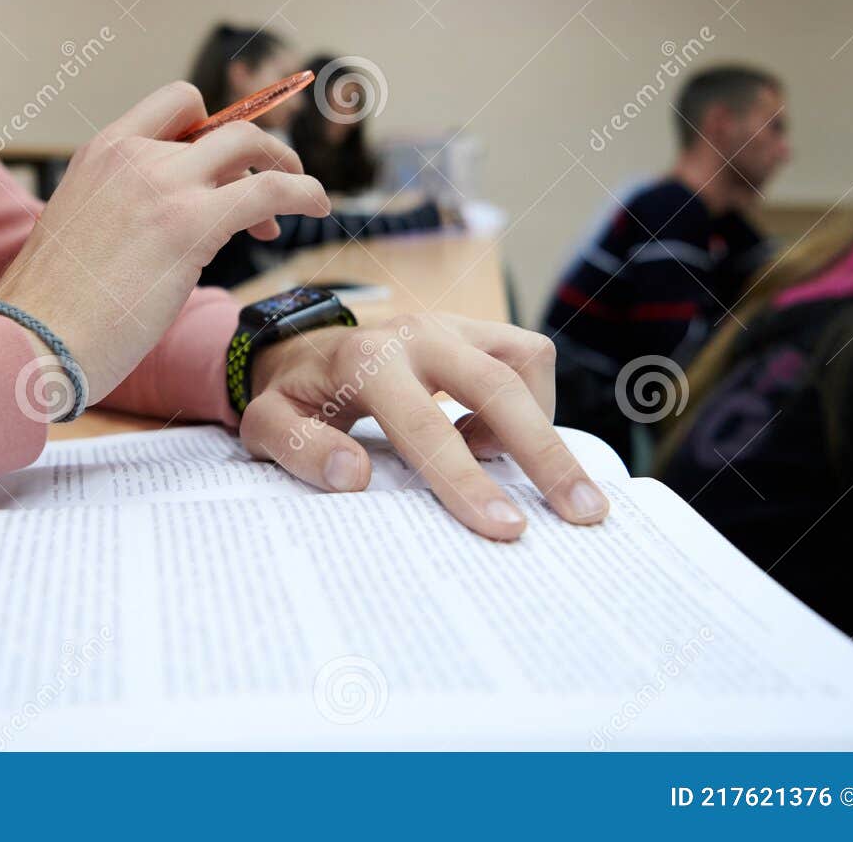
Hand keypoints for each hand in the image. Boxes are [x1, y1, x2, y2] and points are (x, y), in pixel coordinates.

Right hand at [0, 81, 328, 402]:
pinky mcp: (191, 224)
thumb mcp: (81, 228)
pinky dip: (305, 192)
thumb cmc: (51, 307)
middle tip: (271, 186)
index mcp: (102, 151)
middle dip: (257, 150)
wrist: (30, 338)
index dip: (213, 127)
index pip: (176, 104)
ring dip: (286, 167)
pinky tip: (317, 209)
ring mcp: (163, 184)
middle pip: (221, 124)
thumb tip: (162, 232)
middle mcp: (134, 154)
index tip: (226, 163)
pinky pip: (270, 189)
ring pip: (251, 146)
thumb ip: (122, 210)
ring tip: (303, 200)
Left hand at [238, 313, 609, 539]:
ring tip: (497, 467)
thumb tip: (352, 477)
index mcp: (364, 362)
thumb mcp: (268, 427)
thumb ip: (298, 450)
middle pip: (499, 387)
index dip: (466, 480)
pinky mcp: (476, 328)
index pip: (426, 427)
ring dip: (535, 425)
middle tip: (585, 515)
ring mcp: (452, 324)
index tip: (506, 528)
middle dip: (546, 454)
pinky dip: (530, 402)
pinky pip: (529, 358)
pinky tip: (486, 436)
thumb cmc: (294, 398)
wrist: (304, 349)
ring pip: (527, 364)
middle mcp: (417, 334)